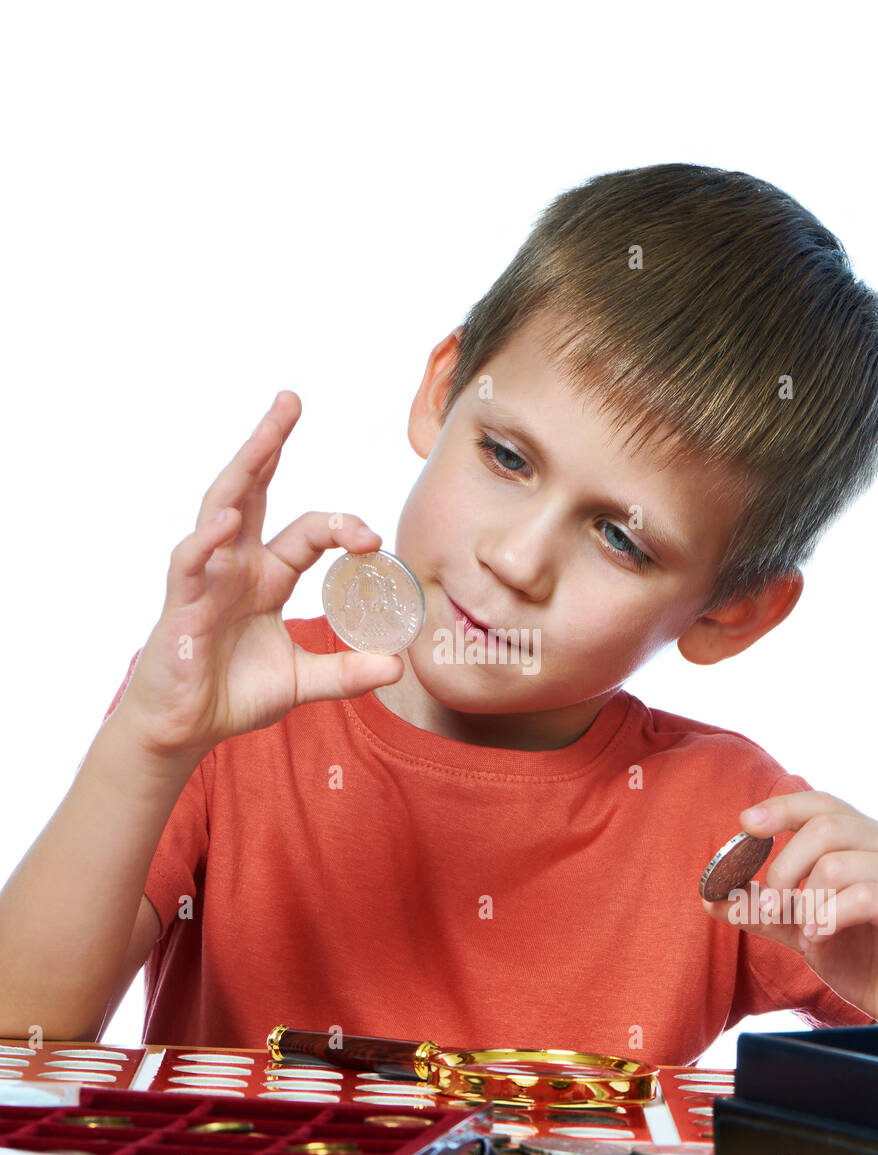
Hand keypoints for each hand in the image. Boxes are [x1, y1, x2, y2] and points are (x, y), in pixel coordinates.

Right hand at [117, 390, 403, 760]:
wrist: (185, 730)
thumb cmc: (231, 694)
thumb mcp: (302, 682)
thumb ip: (346, 672)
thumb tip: (396, 666)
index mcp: (266, 576)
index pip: (307, 532)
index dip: (341, 526)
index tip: (373, 539)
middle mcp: (235, 566)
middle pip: (253, 491)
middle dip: (270, 444)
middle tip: (290, 401)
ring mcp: (205, 580)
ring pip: (221, 509)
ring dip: (245, 469)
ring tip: (267, 432)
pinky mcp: (181, 606)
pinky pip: (190, 563)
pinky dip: (207, 540)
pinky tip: (228, 518)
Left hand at [700, 790, 877, 1023]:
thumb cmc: (866, 958)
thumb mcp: (803, 929)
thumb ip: (763, 910)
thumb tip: (710, 899)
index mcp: (865, 841)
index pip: (821, 804)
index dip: (781, 808)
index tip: (745, 824)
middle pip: (824, 827)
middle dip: (783, 866)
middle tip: (770, 904)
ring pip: (838, 863)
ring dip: (804, 900)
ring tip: (803, 930)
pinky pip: (864, 897)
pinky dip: (829, 917)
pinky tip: (820, 937)